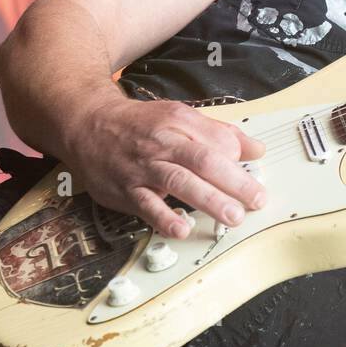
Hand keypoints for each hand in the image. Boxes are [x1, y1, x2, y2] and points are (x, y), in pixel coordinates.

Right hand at [63, 95, 266, 237]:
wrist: (87, 123)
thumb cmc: (141, 125)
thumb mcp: (182, 117)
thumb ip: (221, 134)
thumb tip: (258, 149)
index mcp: (181, 122)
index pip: (219, 141)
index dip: (238, 160)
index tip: (255, 176)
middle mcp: (163, 143)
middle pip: (204, 161)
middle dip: (234, 182)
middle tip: (256, 200)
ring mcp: (143, 167)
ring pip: (179, 181)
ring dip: (209, 200)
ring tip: (233, 216)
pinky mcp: (125, 188)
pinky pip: (145, 204)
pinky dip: (163, 217)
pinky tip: (181, 228)